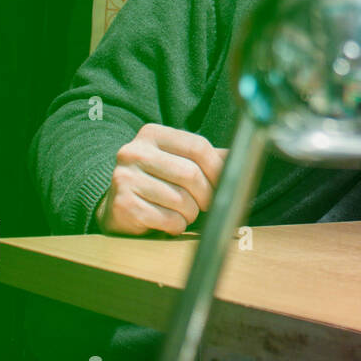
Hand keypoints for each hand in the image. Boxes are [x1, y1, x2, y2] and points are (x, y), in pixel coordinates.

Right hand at [95, 123, 227, 235]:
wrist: (118, 206)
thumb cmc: (158, 181)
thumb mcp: (179, 160)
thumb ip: (208, 156)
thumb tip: (242, 155)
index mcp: (151, 134)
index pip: (198, 146)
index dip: (218, 168)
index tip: (223, 183)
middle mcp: (134, 152)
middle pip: (191, 174)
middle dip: (206, 195)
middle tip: (205, 204)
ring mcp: (125, 178)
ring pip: (181, 200)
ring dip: (191, 213)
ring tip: (184, 213)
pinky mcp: (123, 205)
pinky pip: (168, 219)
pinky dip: (177, 226)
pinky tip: (170, 224)